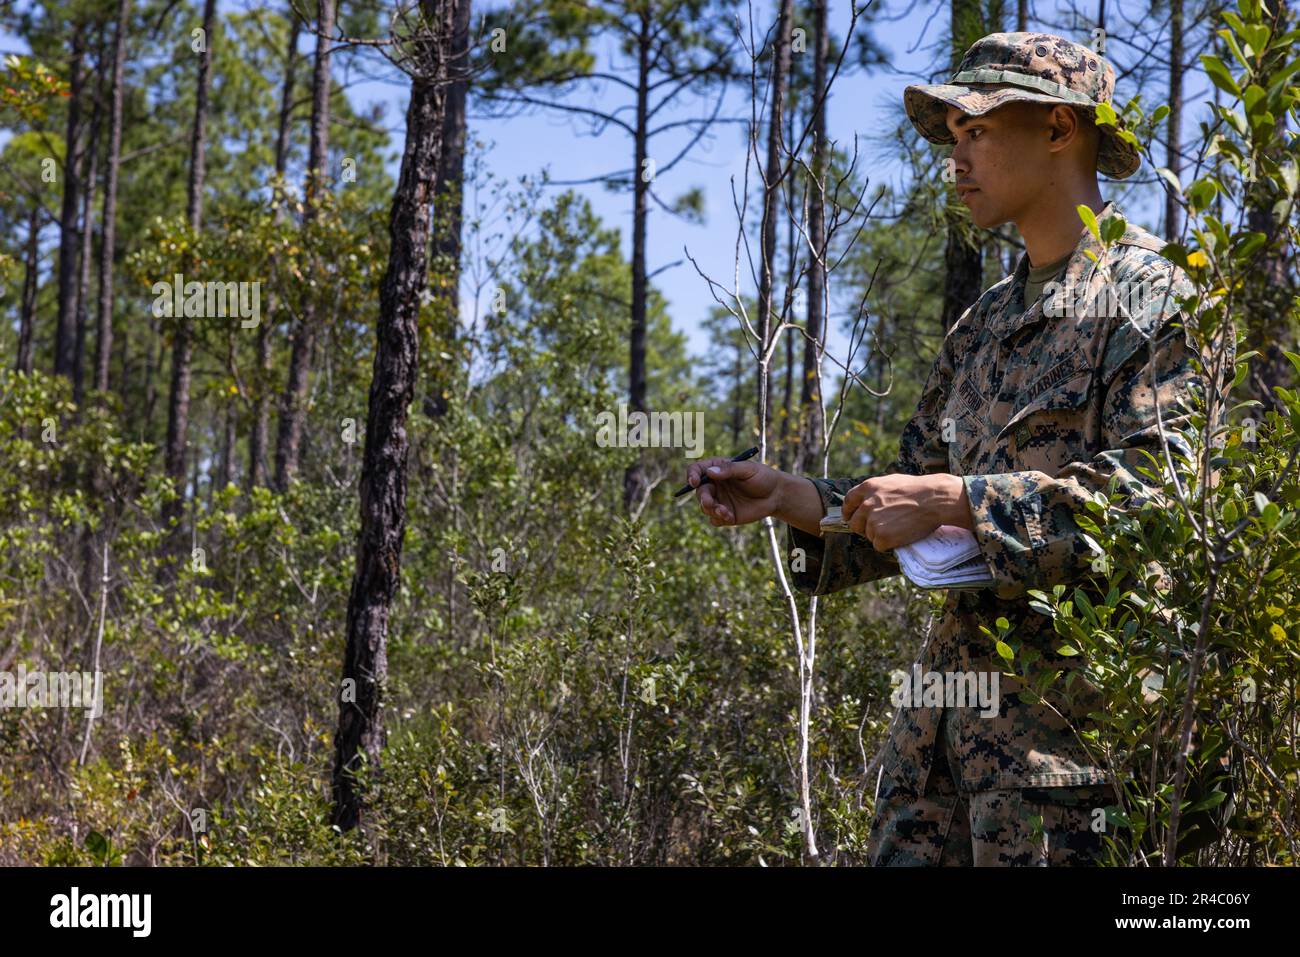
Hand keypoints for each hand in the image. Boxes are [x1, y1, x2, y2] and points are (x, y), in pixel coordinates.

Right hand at [686, 457, 783, 526]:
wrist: (776, 495)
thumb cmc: (762, 477)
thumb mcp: (748, 469)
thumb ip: (729, 469)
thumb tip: (710, 473)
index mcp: (717, 470)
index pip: (696, 470)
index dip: (691, 475)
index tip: (694, 481)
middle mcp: (715, 485)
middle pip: (699, 492)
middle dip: (703, 498)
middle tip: (710, 503)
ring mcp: (719, 500)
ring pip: (704, 507)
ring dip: (711, 510)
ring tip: (725, 512)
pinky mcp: (725, 515)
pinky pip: (714, 519)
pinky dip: (719, 519)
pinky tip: (730, 517)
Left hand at [843, 473, 969, 550]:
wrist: (934, 499)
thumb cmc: (919, 490)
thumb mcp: (892, 482)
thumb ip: (876, 491)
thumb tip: (868, 500)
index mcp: (868, 488)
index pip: (849, 502)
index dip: (849, 512)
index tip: (851, 518)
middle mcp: (866, 504)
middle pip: (854, 523)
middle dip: (864, 527)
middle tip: (880, 528)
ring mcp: (872, 521)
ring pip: (868, 535)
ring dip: (880, 535)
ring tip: (898, 528)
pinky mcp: (881, 536)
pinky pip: (878, 546)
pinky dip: (888, 544)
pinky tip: (900, 536)